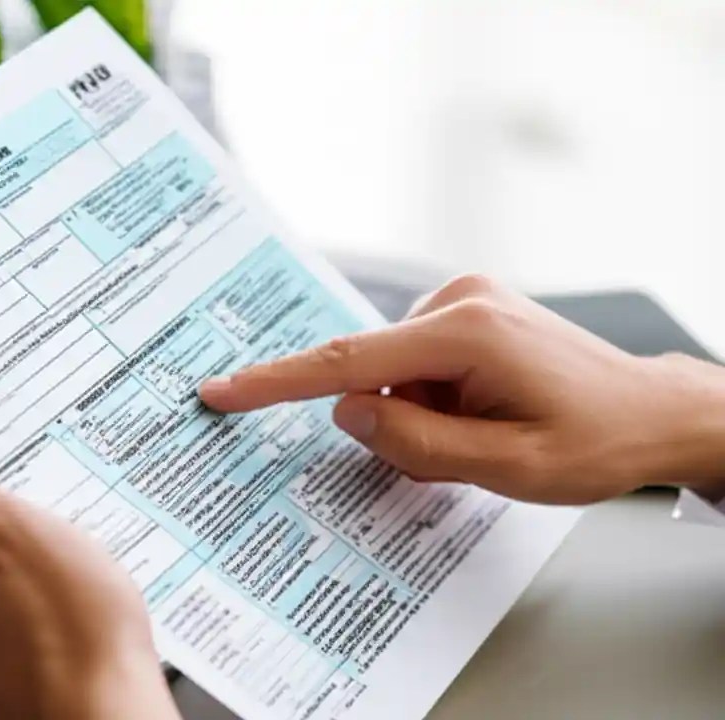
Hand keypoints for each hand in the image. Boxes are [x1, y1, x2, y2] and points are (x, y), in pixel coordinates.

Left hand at [0, 426, 178, 719]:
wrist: (103, 715)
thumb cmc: (68, 626)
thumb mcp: (4, 524)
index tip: (25, 494)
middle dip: (16, 544)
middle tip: (65, 537)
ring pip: (3, 600)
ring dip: (36, 587)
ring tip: (83, 582)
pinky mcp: (13, 687)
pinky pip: (28, 638)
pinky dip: (52, 626)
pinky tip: (85, 623)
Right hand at [199, 274, 724, 503]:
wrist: (652, 412)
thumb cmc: (595, 440)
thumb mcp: (507, 468)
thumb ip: (417, 443)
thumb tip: (346, 413)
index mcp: (466, 333)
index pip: (346, 364)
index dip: (275, 381)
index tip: (220, 389)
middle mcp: (459, 300)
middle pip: (374, 376)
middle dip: (397, 422)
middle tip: (463, 453)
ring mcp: (463, 299)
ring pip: (394, 376)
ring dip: (420, 414)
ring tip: (487, 432)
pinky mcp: (467, 310)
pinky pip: (414, 366)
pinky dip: (431, 399)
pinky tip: (482, 412)